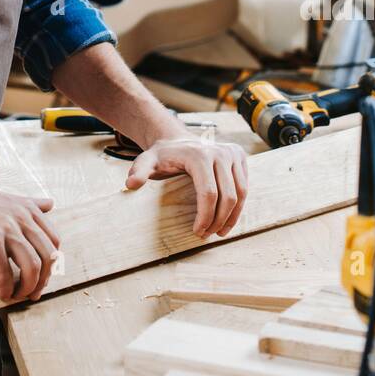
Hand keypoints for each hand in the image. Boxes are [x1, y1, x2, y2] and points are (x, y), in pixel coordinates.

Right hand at [0, 187, 60, 302]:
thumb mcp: (2, 198)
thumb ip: (28, 203)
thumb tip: (51, 203)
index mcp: (26, 208)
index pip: (54, 241)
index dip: (52, 264)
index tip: (41, 277)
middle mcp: (19, 216)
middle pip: (48, 256)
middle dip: (43, 280)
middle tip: (33, 293)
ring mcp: (4, 229)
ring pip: (32, 266)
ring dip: (28, 288)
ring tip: (18, 296)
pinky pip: (5, 274)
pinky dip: (6, 289)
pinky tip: (2, 295)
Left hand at [124, 138, 248, 237]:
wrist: (178, 140)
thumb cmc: (163, 156)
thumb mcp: (147, 161)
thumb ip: (139, 171)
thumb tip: (130, 184)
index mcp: (199, 155)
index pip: (209, 193)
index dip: (205, 217)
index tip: (197, 232)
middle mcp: (219, 152)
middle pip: (228, 196)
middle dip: (219, 221)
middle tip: (207, 235)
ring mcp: (232, 153)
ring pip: (240, 194)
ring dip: (232, 217)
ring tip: (219, 232)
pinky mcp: (240, 157)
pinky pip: (244, 187)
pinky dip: (238, 207)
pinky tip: (227, 220)